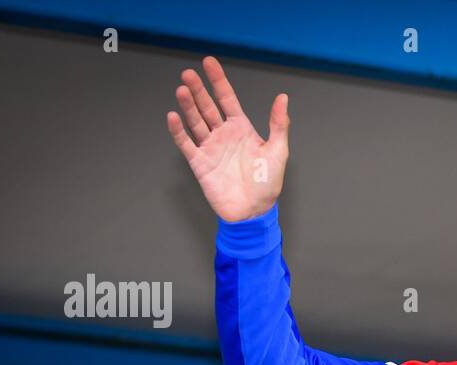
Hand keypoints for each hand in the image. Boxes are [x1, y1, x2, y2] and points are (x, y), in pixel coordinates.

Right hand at [167, 55, 289, 221]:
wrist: (253, 212)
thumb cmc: (267, 184)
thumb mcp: (278, 151)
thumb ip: (278, 124)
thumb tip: (283, 98)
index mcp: (241, 129)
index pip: (227, 99)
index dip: (218, 81)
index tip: (209, 62)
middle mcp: (224, 135)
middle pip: (207, 107)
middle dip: (198, 90)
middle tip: (189, 73)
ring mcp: (210, 148)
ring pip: (196, 121)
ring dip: (188, 105)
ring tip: (182, 89)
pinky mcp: (200, 163)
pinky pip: (186, 144)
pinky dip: (179, 131)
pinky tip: (173, 116)